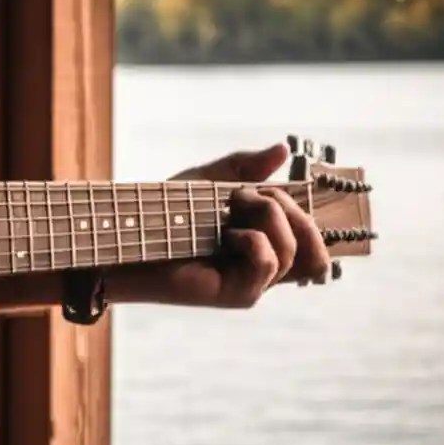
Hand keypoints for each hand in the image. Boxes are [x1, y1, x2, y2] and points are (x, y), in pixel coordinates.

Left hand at [108, 143, 329, 307]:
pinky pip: (269, 264)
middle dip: (287, 207)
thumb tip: (283, 149)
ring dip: (268, 216)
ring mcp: (253, 284)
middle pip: (312, 244)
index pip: (314, 241)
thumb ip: (247, 168)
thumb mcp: (209, 181)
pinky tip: (225, 235)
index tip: (293, 187)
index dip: (313, 216)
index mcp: (263, 243)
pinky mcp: (238, 295)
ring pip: (292, 250)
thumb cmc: (163, 213)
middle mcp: (263, 267)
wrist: (129, 235)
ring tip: (230, 207)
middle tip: (244, 193)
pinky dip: (253, 240)